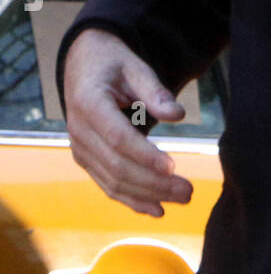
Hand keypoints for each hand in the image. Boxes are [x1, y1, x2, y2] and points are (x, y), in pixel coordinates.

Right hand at [63, 30, 191, 216]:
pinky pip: (108, 185)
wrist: (83, 67)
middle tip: (188, 190)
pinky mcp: (87, 161)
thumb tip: (178, 115)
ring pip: (113, 182)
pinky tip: (157, 209)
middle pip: (117, 166)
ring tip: (182, 198)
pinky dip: (132, 200)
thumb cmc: (114, 64)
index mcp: (89, 104)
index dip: (144, 155)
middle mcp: (79, 132)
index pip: (118, 138)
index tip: (172, 166)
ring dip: (148, 195)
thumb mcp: (135, 67)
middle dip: (153, 183)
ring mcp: (81, 150)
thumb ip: (155, 91)